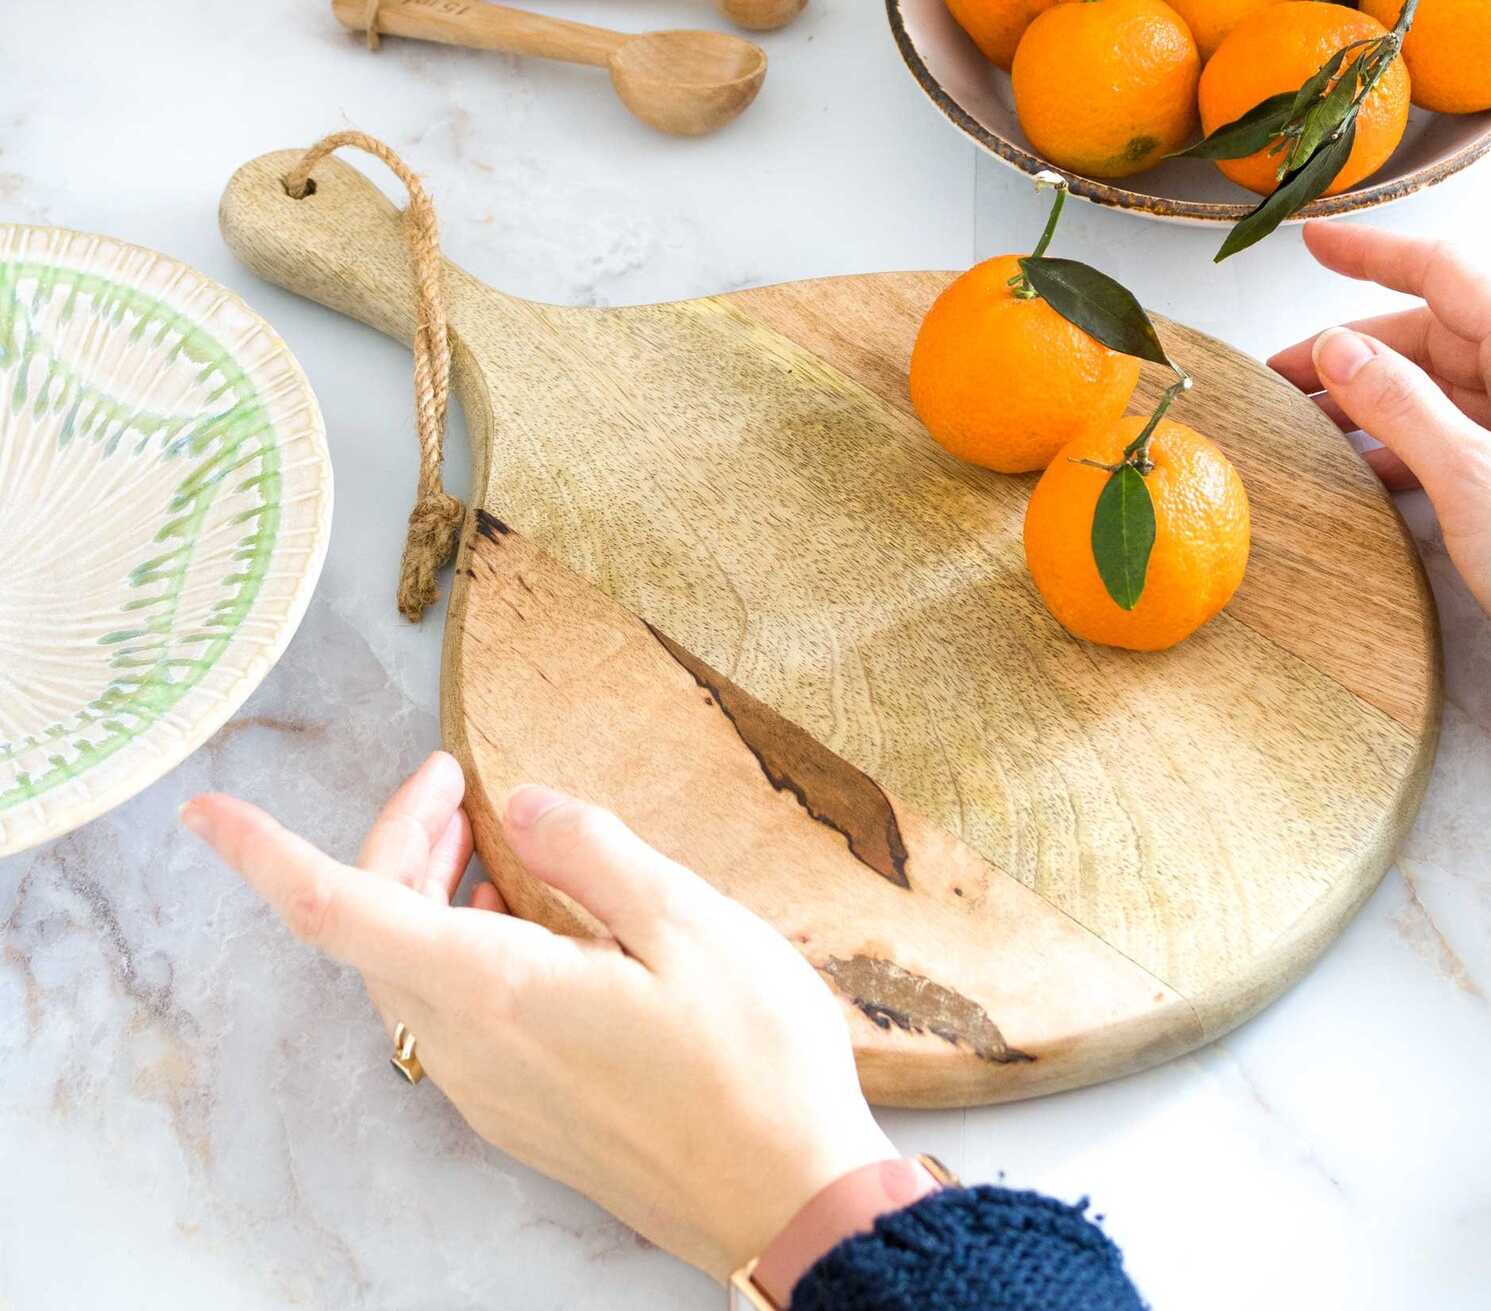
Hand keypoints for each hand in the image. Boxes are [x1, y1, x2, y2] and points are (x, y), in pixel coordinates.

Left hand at [179, 755, 895, 1279]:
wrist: (789, 1206)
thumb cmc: (753, 1063)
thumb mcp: (694, 924)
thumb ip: (594, 852)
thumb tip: (520, 806)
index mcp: (501, 989)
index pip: (341, 911)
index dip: (264, 855)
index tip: (206, 812)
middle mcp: (472, 1048)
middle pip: (373, 930)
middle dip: (395, 840)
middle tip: (454, 780)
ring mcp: (492, 1093)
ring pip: (407, 975)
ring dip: (423, 893)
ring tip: (488, 837)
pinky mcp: (521, 1117)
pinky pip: (449, 1017)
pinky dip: (455, 947)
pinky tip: (520, 922)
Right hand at [1269, 222, 1490, 700]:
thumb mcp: (1477, 486)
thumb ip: (1403, 409)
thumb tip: (1339, 348)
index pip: (1449, 274)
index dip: (1376, 253)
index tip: (1314, 241)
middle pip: (1436, 333)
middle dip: (1353, 345)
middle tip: (1279, 376)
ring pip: (1443, 388)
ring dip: (1370, 397)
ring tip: (1305, 424)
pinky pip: (1457, 437)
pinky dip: (1400, 442)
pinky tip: (1362, 471)